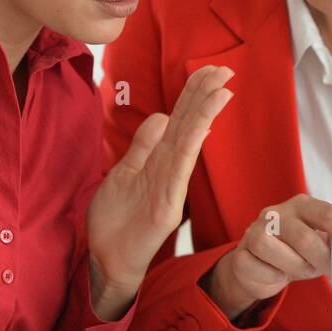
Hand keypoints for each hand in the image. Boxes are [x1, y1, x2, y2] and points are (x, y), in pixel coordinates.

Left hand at [87, 65, 234, 317]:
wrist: (106, 260)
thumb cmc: (115, 221)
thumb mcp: (123, 173)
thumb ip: (143, 146)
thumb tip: (161, 115)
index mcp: (159, 161)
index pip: (180, 121)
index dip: (194, 96)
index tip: (210, 71)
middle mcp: (169, 171)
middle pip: (189, 126)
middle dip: (205, 96)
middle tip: (225, 69)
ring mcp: (169, 188)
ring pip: (189, 143)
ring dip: (205, 114)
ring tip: (222, 88)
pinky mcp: (166, 207)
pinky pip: (179, 170)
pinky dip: (191, 146)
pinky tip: (202, 125)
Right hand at [207, 195, 331, 318]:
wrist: (258, 266)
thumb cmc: (297, 252)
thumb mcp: (324, 244)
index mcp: (302, 206)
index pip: (329, 214)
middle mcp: (276, 213)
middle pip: (306, 237)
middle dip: (327, 261)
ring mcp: (254, 232)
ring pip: (281, 255)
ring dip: (299, 269)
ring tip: (303, 271)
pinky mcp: (240, 255)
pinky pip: (263, 272)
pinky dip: (276, 279)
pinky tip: (277, 274)